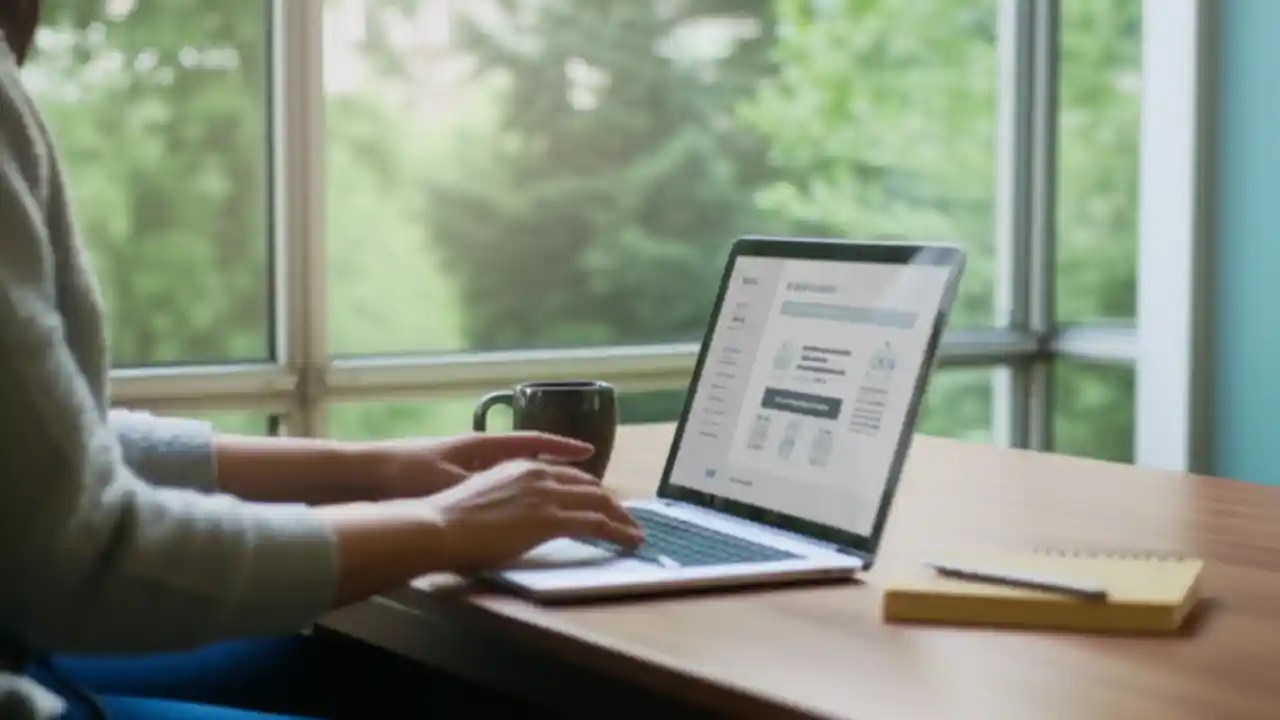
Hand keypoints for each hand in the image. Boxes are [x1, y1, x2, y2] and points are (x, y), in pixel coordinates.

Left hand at [371, 432, 595, 499]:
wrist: (369, 471)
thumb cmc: (408, 472)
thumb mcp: (449, 480)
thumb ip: (483, 487)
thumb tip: (514, 495)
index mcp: (483, 445)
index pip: (533, 441)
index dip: (562, 446)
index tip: (588, 450)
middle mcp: (481, 450)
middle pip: (531, 455)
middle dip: (561, 466)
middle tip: (590, 481)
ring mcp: (470, 463)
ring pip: (518, 469)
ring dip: (543, 479)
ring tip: (568, 494)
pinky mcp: (458, 477)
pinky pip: (500, 480)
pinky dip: (519, 489)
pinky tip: (528, 506)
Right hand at [420, 458, 642, 570]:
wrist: (439, 525)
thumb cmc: (450, 520)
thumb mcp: (484, 496)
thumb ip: (506, 497)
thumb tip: (513, 514)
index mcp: (521, 467)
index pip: (567, 475)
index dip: (588, 490)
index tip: (600, 502)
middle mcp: (538, 474)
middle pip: (589, 485)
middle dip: (611, 503)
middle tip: (624, 519)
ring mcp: (546, 495)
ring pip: (599, 502)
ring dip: (622, 518)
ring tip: (635, 532)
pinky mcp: (550, 519)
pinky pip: (597, 524)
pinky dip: (619, 532)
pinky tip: (631, 542)